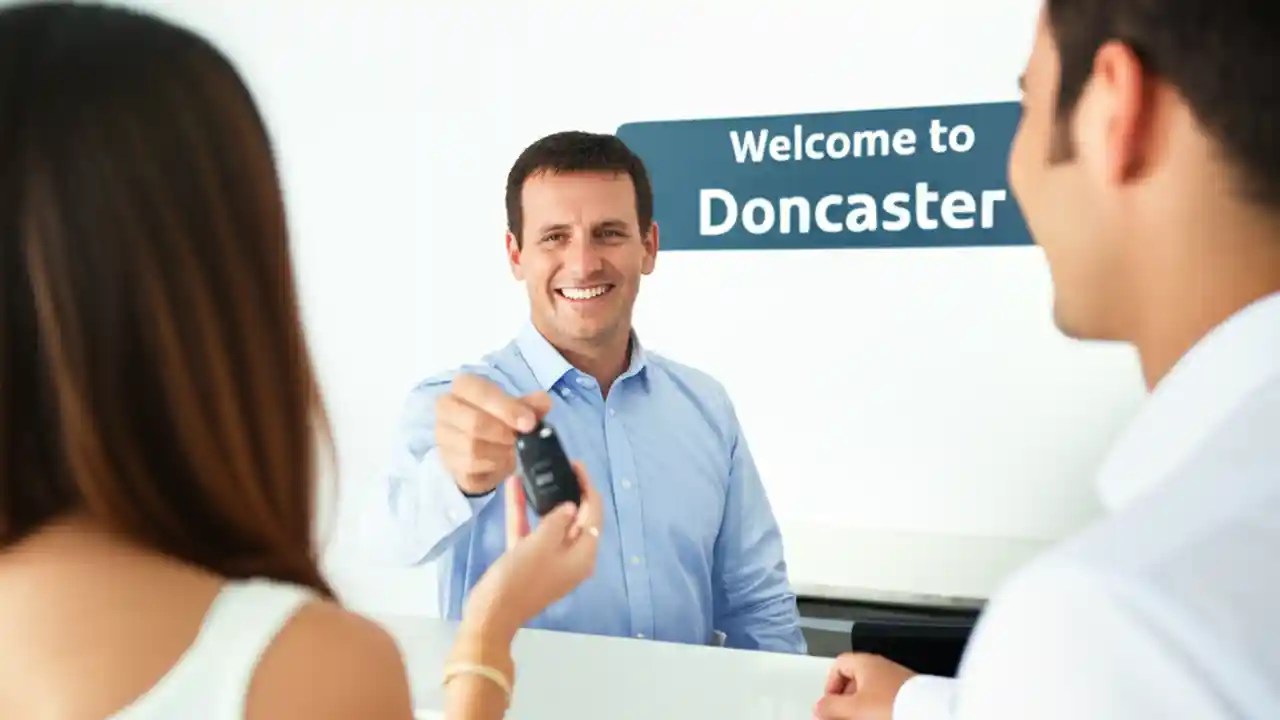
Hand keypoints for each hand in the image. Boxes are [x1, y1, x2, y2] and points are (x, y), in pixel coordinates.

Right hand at [435, 373, 552, 494]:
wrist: (486, 450)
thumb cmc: (501, 420)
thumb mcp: (519, 408)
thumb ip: (531, 404)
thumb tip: (542, 402)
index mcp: (464, 386)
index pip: (479, 391)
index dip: (506, 408)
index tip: (529, 423)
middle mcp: (447, 409)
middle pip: (473, 423)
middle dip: (503, 434)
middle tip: (519, 439)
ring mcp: (443, 437)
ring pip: (471, 449)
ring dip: (500, 452)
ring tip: (514, 451)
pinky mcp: (448, 463)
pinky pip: (470, 469)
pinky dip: (491, 467)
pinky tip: (502, 462)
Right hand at [459, 461, 602, 640]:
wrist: (491, 614)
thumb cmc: (520, 578)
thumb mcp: (541, 544)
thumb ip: (558, 520)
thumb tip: (570, 507)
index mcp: (583, 555)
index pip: (594, 514)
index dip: (587, 487)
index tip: (576, 465)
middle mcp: (572, 557)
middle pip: (576, 518)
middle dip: (569, 491)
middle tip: (560, 467)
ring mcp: (550, 560)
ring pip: (552, 523)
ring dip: (544, 499)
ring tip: (540, 473)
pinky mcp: (530, 561)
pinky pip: (532, 532)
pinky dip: (525, 513)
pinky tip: (514, 488)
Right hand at [813, 653, 916, 719]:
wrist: (930, 713)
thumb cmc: (893, 705)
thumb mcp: (854, 708)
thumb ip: (831, 707)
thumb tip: (819, 707)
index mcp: (866, 663)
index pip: (838, 665)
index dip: (830, 685)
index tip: (829, 704)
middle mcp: (882, 667)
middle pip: (854, 680)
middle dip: (844, 701)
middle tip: (840, 716)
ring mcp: (896, 680)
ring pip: (870, 692)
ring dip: (859, 708)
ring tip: (859, 719)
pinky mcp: (908, 695)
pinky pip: (885, 700)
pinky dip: (876, 710)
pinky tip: (878, 718)